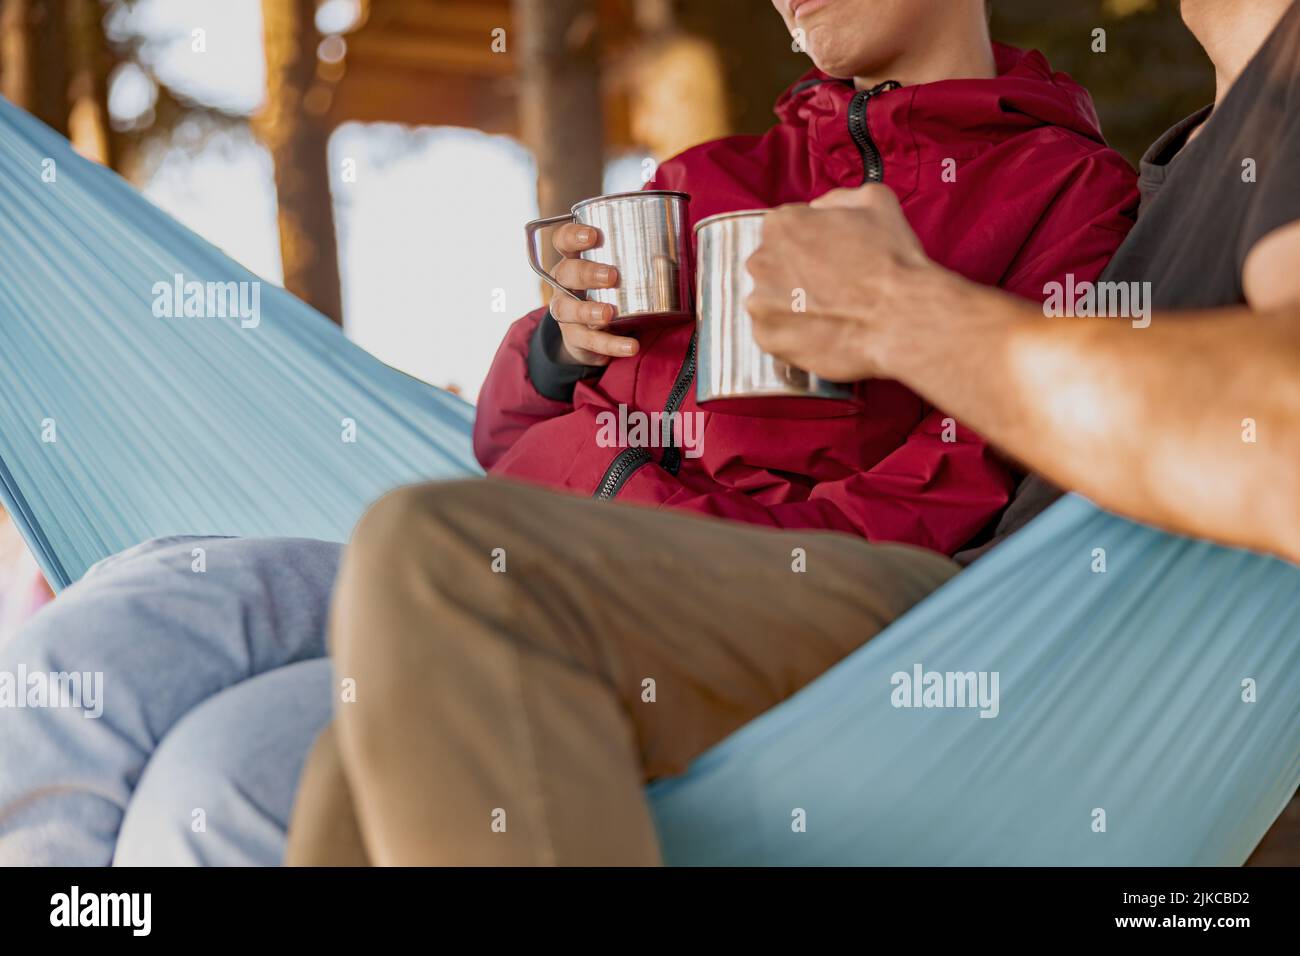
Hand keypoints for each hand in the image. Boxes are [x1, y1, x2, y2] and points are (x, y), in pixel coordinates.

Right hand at [547, 224, 638, 366]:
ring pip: (568, 309)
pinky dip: (612, 345)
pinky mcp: (575, 338)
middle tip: (612, 276)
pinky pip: (591, 342)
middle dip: (587, 273)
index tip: (594, 235)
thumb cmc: (610, 293)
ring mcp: (566, 312)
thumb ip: (640, 262)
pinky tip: (630, 346)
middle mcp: (564, 284)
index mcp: (574, 259)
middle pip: (566, 273)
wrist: (592, 335)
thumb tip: (682, 251)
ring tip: (609, 313)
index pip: (563, 240)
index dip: (574, 236)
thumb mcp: (619, 273)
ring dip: (589, 310)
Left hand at [745, 184, 958, 381]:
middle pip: (773, 266)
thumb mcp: (874, 200)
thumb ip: (836, 197)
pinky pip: (774, 334)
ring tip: (830, 311)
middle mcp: (761, 261)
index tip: (829, 259)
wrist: (902, 317)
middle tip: (832, 287)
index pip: (785, 232)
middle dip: (797, 275)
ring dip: (793, 305)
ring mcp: (760, 302)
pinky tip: (822, 330)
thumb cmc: (892, 261)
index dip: (811, 245)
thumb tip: (820, 209)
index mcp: (781, 224)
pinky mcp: (767, 338)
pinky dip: (794, 335)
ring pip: (771, 301)